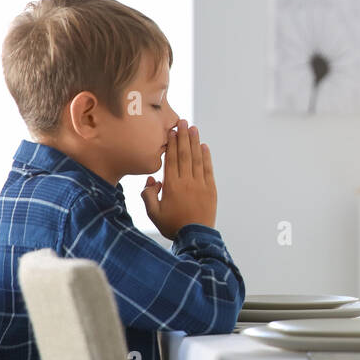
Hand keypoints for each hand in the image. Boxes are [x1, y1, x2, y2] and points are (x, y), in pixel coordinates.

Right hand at [141, 118, 217, 239]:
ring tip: (193, 128)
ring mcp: (200, 185)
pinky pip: (208, 169)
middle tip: (183, 121)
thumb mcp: (153, 213)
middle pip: (185, 154)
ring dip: (195, 142)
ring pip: (197, 159)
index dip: (172, 144)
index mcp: (171, 186)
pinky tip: (204, 146)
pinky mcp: (211, 190)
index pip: (172, 159)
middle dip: (183, 136)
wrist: (196, 238)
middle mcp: (187, 182)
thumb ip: (148, 195)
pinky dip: (206, 157)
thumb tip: (153, 180)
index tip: (172, 130)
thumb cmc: (172, 226)